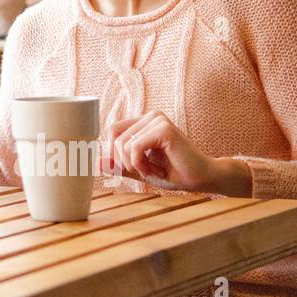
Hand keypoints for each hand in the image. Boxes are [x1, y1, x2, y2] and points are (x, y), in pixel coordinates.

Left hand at [104, 111, 233, 193]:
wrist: (202, 179)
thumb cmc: (174, 173)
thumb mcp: (139, 170)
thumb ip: (118, 164)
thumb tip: (94, 161)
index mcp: (143, 122)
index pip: (112, 131)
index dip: (113, 153)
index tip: (131, 168)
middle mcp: (150, 116)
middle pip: (113, 137)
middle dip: (123, 161)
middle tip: (145, 170)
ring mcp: (157, 120)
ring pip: (122, 144)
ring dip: (135, 165)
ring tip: (154, 170)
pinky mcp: (163, 129)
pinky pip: (134, 147)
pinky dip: (140, 164)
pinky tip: (157, 169)